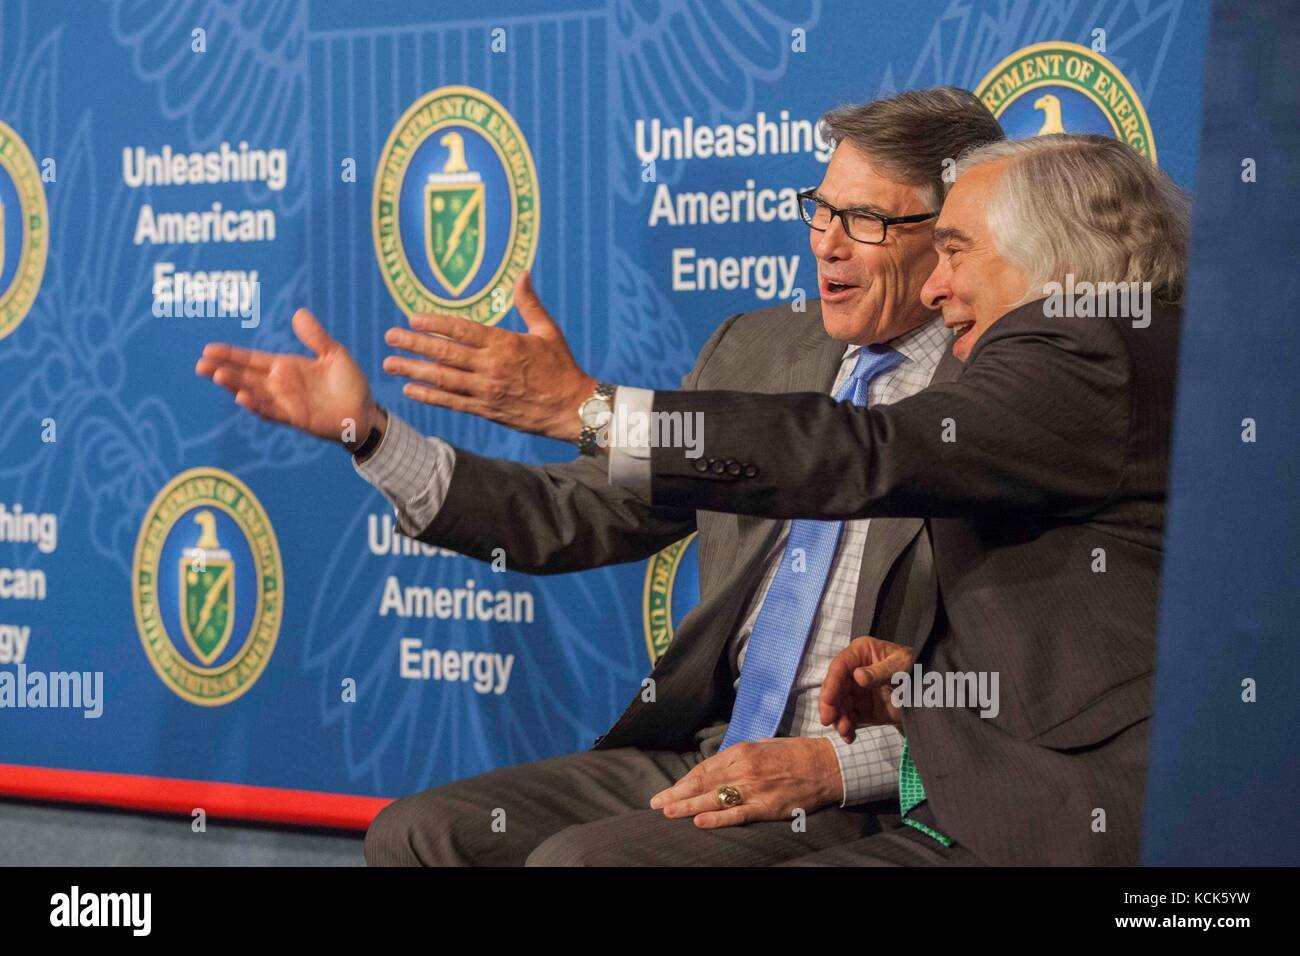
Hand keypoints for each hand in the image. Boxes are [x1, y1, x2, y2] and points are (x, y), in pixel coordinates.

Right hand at [195, 309, 383, 444]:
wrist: (364, 411)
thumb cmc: (349, 383)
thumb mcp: (333, 354)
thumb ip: (315, 337)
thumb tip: (298, 313)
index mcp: (286, 367)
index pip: (252, 359)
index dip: (231, 355)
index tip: (208, 349)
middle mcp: (280, 385)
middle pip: (245, 376)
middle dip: (222, 370)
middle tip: (200, 364)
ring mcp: (285, 402)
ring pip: (253, 393)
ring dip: (234, 385)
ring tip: (216, 375)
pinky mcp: (295, 418)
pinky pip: (272, 411)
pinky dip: (257, 405)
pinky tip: (242, 396)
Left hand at [380, 270, 596, 442]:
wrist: (572, 408)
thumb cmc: (561, 366)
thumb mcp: (548, 331)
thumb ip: (529, 303)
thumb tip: (522, 273)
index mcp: (505, 343)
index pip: (463, 330)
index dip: (436, 324)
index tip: (413, 318)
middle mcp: (492, 367)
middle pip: (446, 353)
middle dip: (414, 344)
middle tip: (390, 337)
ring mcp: (487, 390)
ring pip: (443, 379)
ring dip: (414, 370)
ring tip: (389, 363)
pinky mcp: (486, 410)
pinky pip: (452, 402)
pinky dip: (430, 396)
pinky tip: (410, 389)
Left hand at [648, 738, 842, 827]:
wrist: (826, 765)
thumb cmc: (795, 754)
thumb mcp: (763, 746)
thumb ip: (739, 757)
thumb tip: (718, 769)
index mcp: (742, 751)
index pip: (705, 768)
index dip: (684, 781)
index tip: (669, 790)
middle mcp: (744, 768)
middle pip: (703, 782)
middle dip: (677, 793)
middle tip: (656, 802)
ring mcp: (754, 788)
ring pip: (714, 798)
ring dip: (687, 806)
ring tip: (667, 812)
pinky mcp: (767, 806)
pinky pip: (737, 814)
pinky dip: (717, 818)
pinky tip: (699, 821)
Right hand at [819, 635, 913, 740]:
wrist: (931, 690)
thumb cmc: (917, 667)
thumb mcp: (902, 666)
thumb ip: (881, 672)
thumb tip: (857, 677)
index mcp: (861, 654)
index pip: (840, 666)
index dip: (832, 683)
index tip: (828, 700)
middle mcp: (854, 671)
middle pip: (834, 687)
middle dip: (830, 705)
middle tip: (829, 721)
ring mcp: (857, 692)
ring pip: (839, 706)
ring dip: (839, 719)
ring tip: (845, 731)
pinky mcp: (863, 710)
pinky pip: (850, 719)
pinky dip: (847, 729)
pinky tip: (849, 737)